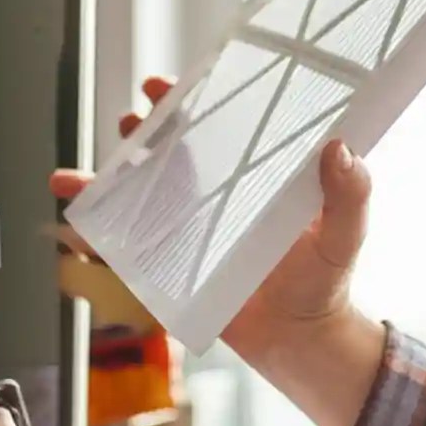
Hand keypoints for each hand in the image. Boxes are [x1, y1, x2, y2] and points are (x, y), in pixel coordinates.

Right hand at [49, 76, 384, 425]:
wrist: (302, 341)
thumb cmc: (327, 283)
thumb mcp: (345, 235)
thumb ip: (351, 195)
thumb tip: (342, 150)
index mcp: (260, 177)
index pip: (226, 126)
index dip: (199, 101)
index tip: (178, 84)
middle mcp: (221, 196)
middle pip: (176, 151)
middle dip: (148, 129)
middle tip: (135, 117)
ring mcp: (193, 230)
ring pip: (144, 192)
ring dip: (110, 175)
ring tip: (81, 172)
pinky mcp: (173, 266)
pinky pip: (129, 246)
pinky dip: (97, 232)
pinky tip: (74, 219)